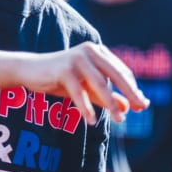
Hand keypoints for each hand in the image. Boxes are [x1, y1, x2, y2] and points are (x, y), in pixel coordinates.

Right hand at [27, 43, 149, 124]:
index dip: (133, 89)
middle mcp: (90, 51)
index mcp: (98, 52)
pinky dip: (86, 107)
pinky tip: (92, 121)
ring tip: (119, 120)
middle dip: (130, 93)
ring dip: (111, 104)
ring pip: (100, 84)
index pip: (122, 72)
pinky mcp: (64, 69)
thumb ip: (106, 96)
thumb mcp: (86, 88)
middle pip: (116, 75)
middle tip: (141, 109)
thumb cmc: (60, 79)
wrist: (30, 70)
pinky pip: (79, 92)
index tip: (142, 105)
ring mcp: (77, 58)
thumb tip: (127, 108)